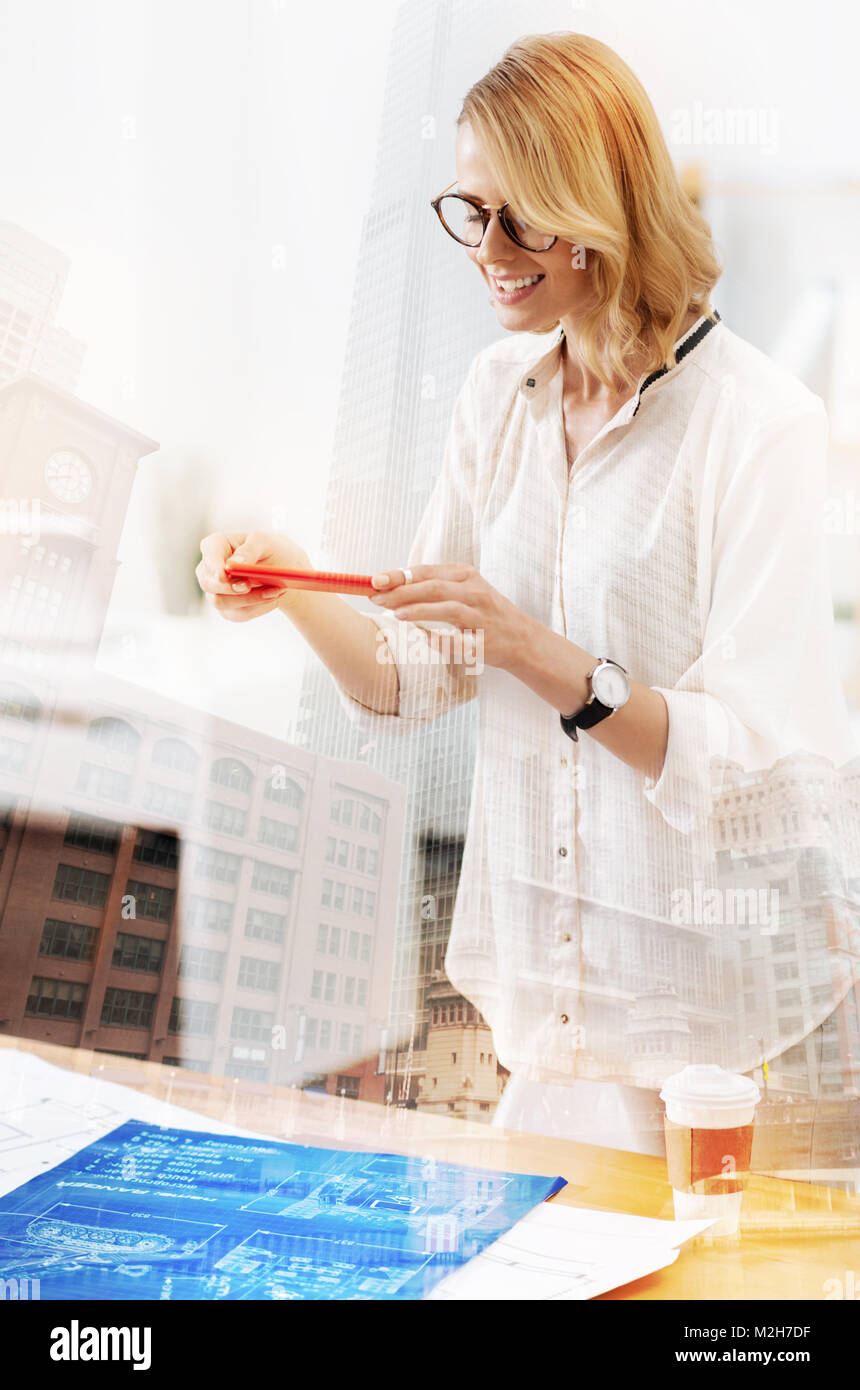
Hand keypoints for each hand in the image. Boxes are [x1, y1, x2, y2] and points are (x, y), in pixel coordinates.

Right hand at [196, 531, 312, 620]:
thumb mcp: (266, 543)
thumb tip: (235, 563)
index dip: (213, 564)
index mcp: (217, 545)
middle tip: (249, 585)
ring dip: (250, 598)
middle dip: (230, 587)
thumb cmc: (270, 551)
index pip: (208, 551)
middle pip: (208, 583)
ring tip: (275, 590)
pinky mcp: (228, 608)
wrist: (283, 570)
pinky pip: (238, 614)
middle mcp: (210, 569)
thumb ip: (250, 550)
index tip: (224, 574)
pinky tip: (273, 597)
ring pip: (221, 602)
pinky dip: (259, 607)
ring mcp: (216, 591)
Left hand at [368, 563, 533, 670]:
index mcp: (466, 575)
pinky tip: (424, 639)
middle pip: (433, 587)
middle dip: (401, 592)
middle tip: (375, 597)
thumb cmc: (485, 613)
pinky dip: (439, 640)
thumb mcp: (465, 590)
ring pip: (446, 608)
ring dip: (417, 611)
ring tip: (394, 614)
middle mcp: (474, 591)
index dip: (399, 575)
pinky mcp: (484, 639)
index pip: (426, 571)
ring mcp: (480, 615)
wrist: (522, 639)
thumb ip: (435, 586)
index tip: (375, 580)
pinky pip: (457, 640)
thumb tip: (393, 585)